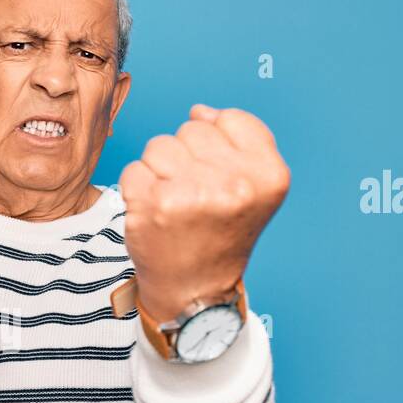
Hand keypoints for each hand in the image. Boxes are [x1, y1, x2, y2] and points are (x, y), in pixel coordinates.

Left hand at [120, 104, 289, 319]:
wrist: (195, 290)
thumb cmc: (221, 234)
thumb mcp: (255, 187)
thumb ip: (239, 140)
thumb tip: (199, 111)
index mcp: (268, 174)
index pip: (230, 119)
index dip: (218, 144)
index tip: (219, 175)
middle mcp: (235, 183)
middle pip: (191, 129)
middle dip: (186, 157)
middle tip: (195, 197)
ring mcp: (192, 193)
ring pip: (159, 145)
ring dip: (160, 171)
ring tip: (174, 203)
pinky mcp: (154, 204)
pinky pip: (134, 169)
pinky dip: (138, 188)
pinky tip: (155, 212)